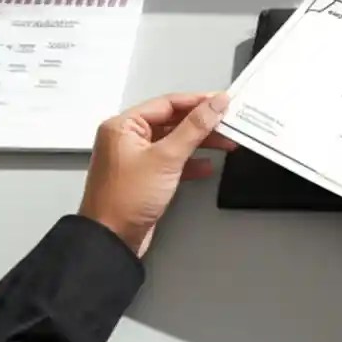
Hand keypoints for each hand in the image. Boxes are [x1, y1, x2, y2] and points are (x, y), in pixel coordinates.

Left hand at [78, 92, 235, 256]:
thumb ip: (194, 127)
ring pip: (173, 141)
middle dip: (202, 124)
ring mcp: (135, 158)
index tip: (223, 101)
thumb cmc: (128, 198)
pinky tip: (207, 166)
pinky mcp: (143, 177)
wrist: (112, 240)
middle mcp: (127, 138)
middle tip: (229, 123)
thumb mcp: (166, 157)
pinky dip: (189, 162)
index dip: (198, 101)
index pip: (167, 103)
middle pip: (172, 121)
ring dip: (199, 142)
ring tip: (226, 143)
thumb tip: (216, 103)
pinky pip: (170, 161)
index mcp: (124, 126)